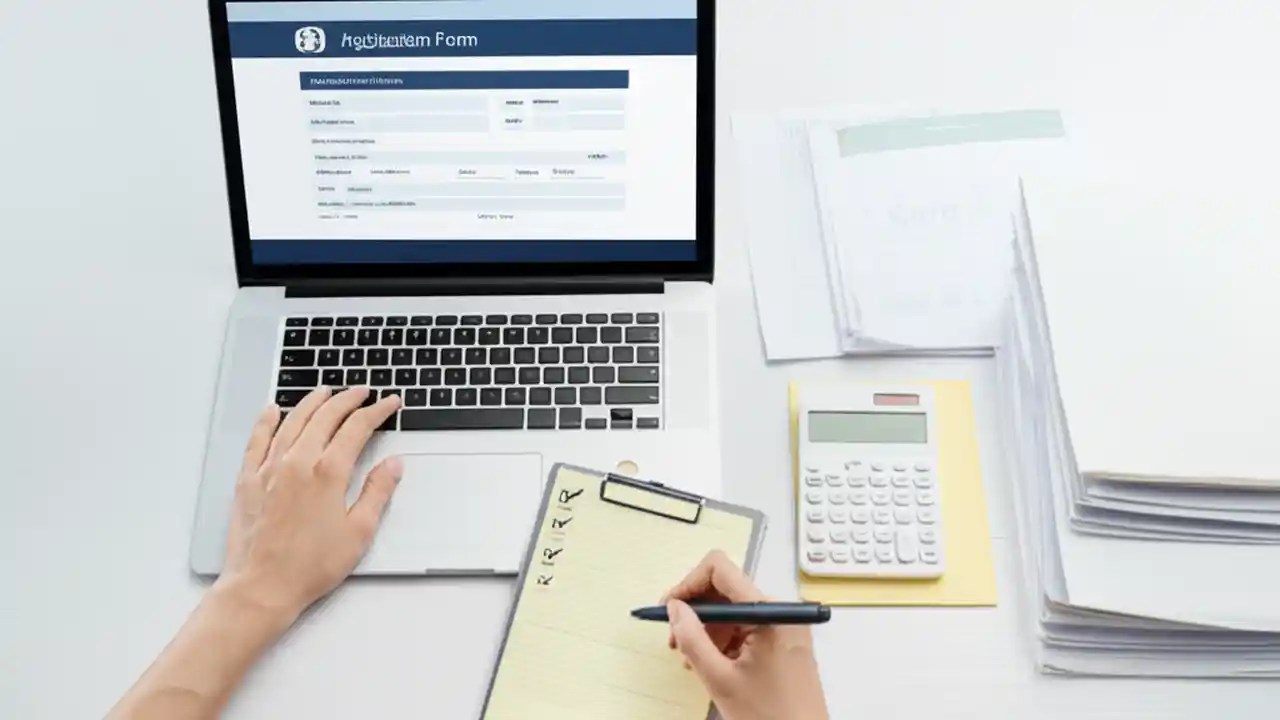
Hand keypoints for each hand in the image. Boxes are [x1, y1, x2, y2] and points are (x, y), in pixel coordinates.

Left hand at [219, 387, 403, 617]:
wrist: (262, 587)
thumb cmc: (310, 566)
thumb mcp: (358, 533)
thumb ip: (377, 492)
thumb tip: (393, 464)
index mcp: (328, 473)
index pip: (357, 428)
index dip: (377, 412)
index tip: (389, 403)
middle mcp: (298, 462)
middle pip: (325, 416)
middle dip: (347, 399)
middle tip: (362, 391)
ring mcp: (269, 468)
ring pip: (293, 421)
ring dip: (312, 402)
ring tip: (325, 391)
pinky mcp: (248, 480)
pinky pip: (257, 440)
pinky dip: (266, 421)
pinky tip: (273, 410)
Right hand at [663, 551, 828, 719]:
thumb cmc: (766, 716)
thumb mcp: (719, 678)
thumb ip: (692, 638)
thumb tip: (674, 606)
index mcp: (769, 612)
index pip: (720, 569)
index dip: (688, 584)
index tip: (670, 610)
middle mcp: (779, 610)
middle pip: (725, 589)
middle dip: (695, 611)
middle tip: (675, 642)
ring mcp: (784, 626)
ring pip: (733, 610)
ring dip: (706, 629)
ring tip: (691, 660)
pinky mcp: (784, 641)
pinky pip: (746, 627)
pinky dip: (723, 640)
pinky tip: (710, 664)